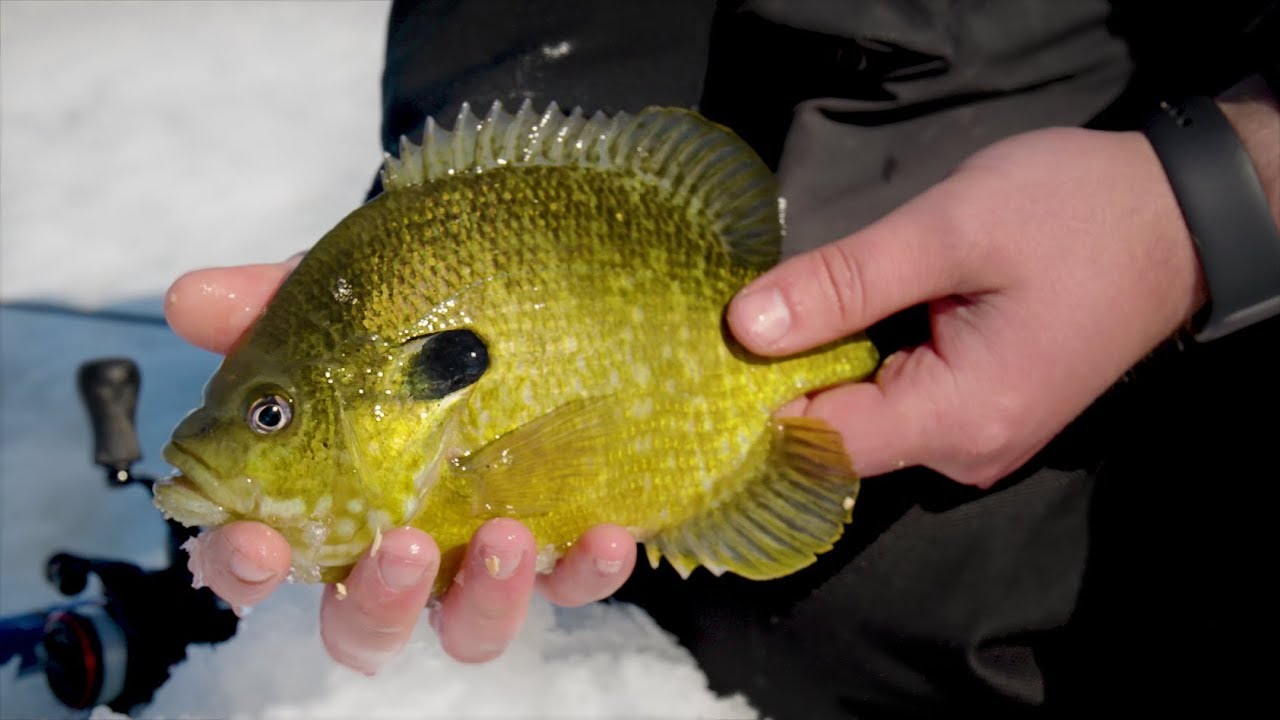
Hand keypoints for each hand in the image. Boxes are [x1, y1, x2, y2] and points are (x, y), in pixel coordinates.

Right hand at [164, 258, 636, 671]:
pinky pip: (571, 585)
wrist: (508, 306)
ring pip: (467, 627)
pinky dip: (585, 571)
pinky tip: (605, 533)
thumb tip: (191, 300)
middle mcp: (396, 546)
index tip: (256, 544)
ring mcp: (475, 558)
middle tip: (405, 548)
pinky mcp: (555, 550)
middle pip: (364, 622)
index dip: (240, 567)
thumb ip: (267, 303)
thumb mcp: (339, 302)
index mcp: (322, 503)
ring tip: (507, 535)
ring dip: (484, 599)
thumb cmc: (401, 322)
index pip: (255, 558)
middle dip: (379, 601)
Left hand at [727, 126, 1207, 487]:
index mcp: (958, 420)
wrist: (1177, 221)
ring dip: (823, 368)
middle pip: (838, 435)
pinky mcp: (981, 411)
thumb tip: (742, 326)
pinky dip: (862, 366)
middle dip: (782, 380)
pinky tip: (842, 320)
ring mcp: (977, 438)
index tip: (701, 357)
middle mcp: (965, 452)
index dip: (754, 401)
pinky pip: (898, 404)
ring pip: (865, 418)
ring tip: (784, 308)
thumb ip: (845, 282)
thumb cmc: (1072, 215)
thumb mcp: (949, 230)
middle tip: (729, 320)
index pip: (820, 443)